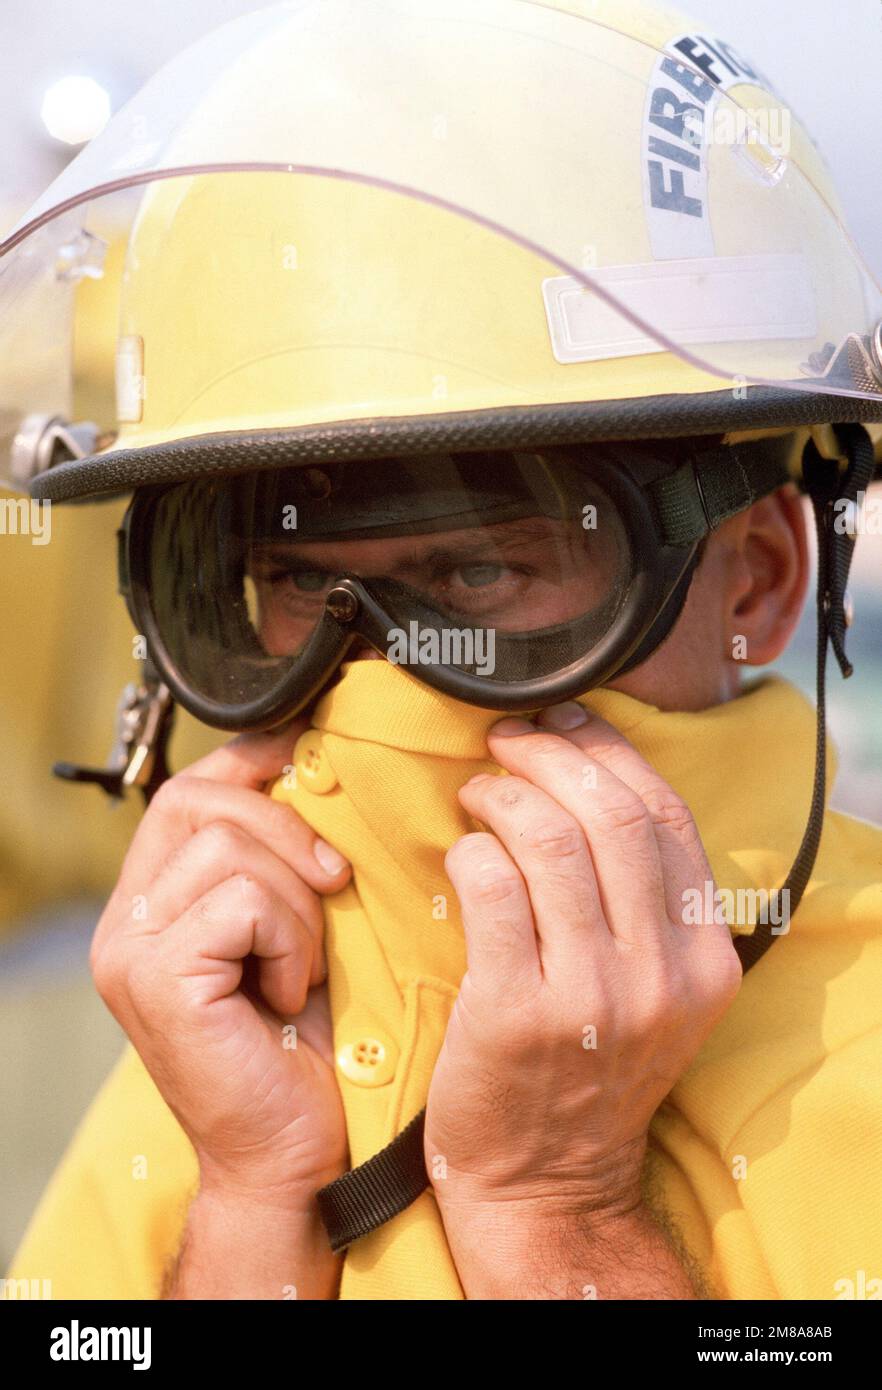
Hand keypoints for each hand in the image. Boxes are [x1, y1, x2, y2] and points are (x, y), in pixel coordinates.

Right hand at [90, 720, 351, 1212]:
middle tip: (334, 885)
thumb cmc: (301, 1049)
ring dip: (298, 902)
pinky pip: (243, 903)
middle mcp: (124, 923)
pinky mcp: (156, 979)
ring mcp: (130, 951)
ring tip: (304, 964)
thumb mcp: (293, 932)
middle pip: (199, 802)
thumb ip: (280, 863)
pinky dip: (289, 940)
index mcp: (151, 904)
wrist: (291, 1153)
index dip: (248, 760)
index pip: (186, 792)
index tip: (307, 754)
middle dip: (287, 828)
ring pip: (229, 850)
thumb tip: (311, 772)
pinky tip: (291, 990)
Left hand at [425, 702, 740, 1246]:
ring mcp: (591, 996)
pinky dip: (470, 848)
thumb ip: (644, 903)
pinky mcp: (516, 1012)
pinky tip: (460, 851)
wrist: (545, 1182)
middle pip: (610, 815)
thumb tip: (587, 778)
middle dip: (550, 754)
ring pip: (549, 839)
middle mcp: (660, 975)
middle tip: (507, 740)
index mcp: (704, 959)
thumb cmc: (588, 1072)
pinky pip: (491, 886)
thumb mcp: (653, 993)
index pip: (667, 816)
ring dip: (503, 793)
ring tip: (479, 791)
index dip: (610, 752)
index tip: (566, 723)